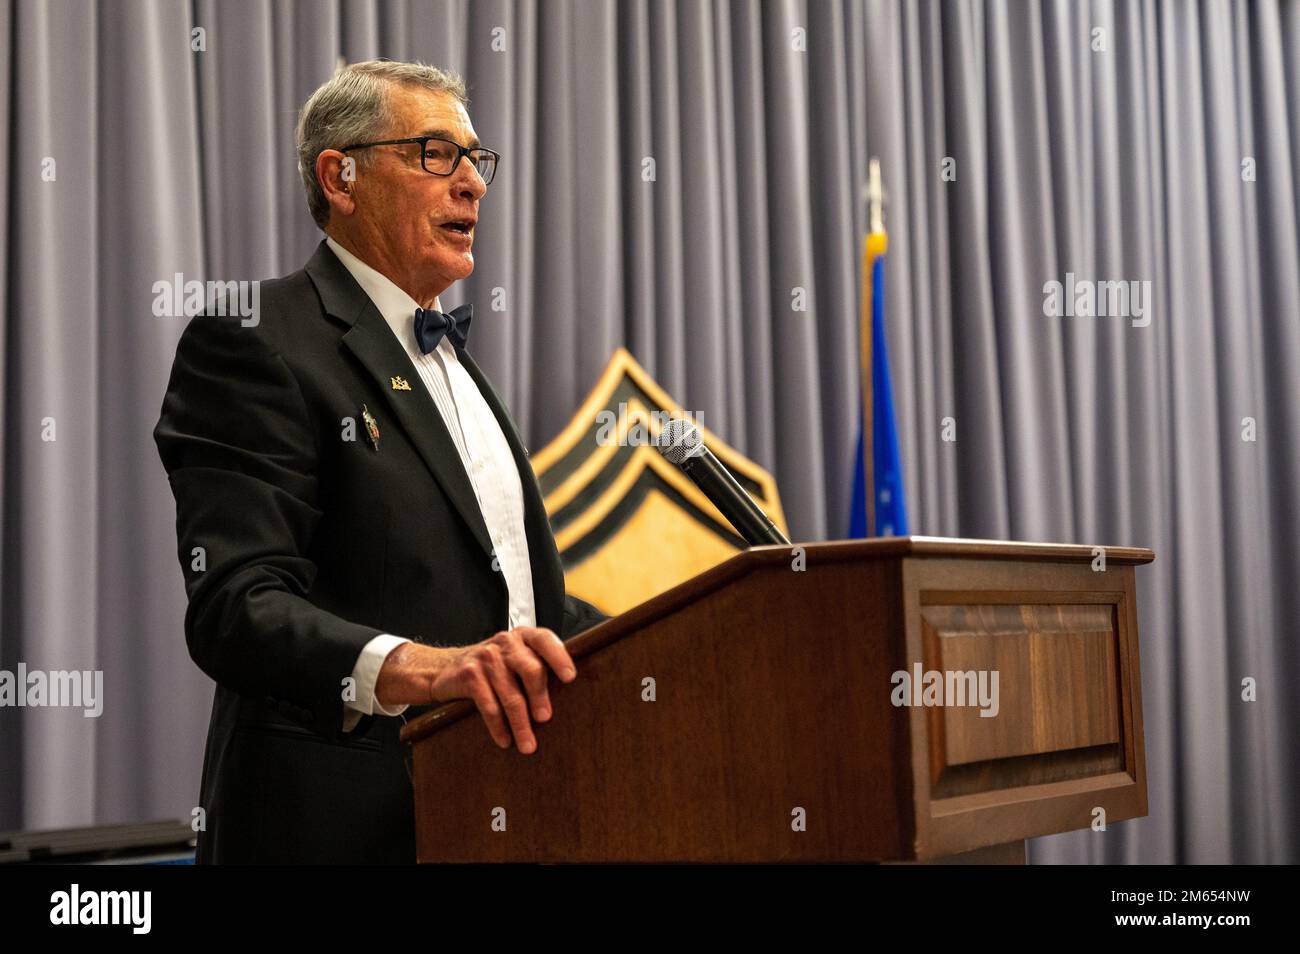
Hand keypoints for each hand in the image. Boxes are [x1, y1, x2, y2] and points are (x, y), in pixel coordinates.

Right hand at [374, 627, 575, 753]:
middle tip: (545, 719)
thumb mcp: (514, 658)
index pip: (545, 640)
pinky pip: (488, 706)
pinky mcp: (469, 675)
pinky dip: (498, 727)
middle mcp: (505, 643)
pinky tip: (505, 740)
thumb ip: (537, 664)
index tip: (570, 677)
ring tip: (528, 745)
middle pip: (531, 669)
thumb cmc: (493, 668)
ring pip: (510, 695)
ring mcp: (486, 657)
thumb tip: (571, 696)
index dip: (559, 657)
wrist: (445, 669)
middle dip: (540, 697)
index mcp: (523, 637)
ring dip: (521, 724)